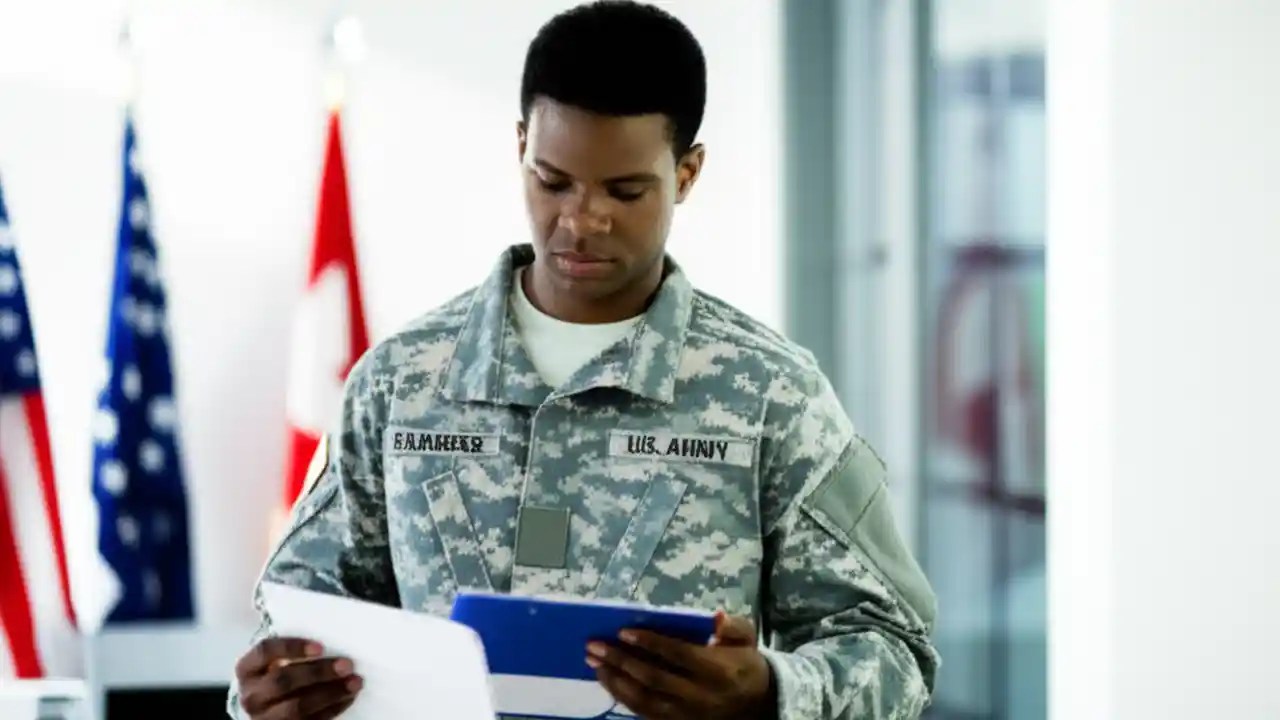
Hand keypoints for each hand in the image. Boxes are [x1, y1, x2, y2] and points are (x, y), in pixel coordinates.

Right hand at [235, 636, 362, 718]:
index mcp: (248, 668)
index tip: (320, 647)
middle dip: (318, 672)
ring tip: (354, 683)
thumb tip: (334, 640)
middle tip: (346, 665)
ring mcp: (264, 717)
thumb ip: (294, 652)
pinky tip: (347, 698)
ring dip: (330, 693)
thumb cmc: (279, 675)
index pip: (265, 651)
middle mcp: (251, 694)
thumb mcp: (278, 661)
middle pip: (283, 681)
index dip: (292, 647)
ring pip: (296, 707)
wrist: (269, 708)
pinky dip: (332, 709)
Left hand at [586, 611, 775, 719]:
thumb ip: (733, 626)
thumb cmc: (744, 662)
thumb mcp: (747, 639)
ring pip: (644, 700)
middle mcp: (699, 695)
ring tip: (594, 662)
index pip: (678, 655)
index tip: (623, 631)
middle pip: (653, 678)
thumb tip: (715, 616)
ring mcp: (686, 714)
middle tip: (594, 645)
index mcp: (717, 670)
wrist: (757, 703)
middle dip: (621, 661)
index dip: (650, 643)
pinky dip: (622, 696)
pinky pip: (644, 712)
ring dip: (615, 680)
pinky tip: (607, 680)